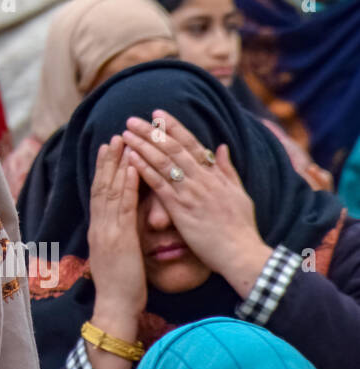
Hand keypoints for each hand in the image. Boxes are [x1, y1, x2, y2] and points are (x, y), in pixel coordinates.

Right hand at [87, 135, 147, 319]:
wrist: (116, 307)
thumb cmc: (121, 286)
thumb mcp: (119, 255)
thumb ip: (119, 236)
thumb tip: (124, 225)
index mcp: (100, 230)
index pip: (100, 193)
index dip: (104, 170)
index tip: (109, 149)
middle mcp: (100, 226)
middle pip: (101, 186)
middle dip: (107, 160)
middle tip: (114, 137)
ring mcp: (107, 231)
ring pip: (109, 191)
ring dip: (115, 165)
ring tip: (121, 143)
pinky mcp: (118, 238)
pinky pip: (122, 207)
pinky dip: (126, 185)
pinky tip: (132, 169)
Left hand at [122, 111, 271, 296]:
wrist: (242, 254)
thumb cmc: (241, 228)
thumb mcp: (239, 194)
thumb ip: (227, 170)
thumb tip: (221, 147)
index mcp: (215, 175)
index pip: (192, 144)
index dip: (174, 127)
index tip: (158, 113)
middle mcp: (202, 180)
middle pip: (174, 149)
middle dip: (151, 132)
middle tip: (132, 119)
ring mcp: (191, 193)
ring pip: (164, 162)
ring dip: (143, 146)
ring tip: (125, 134)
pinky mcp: (181, 210)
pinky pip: (159, 185)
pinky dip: (144, 169)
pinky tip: (130, 158)